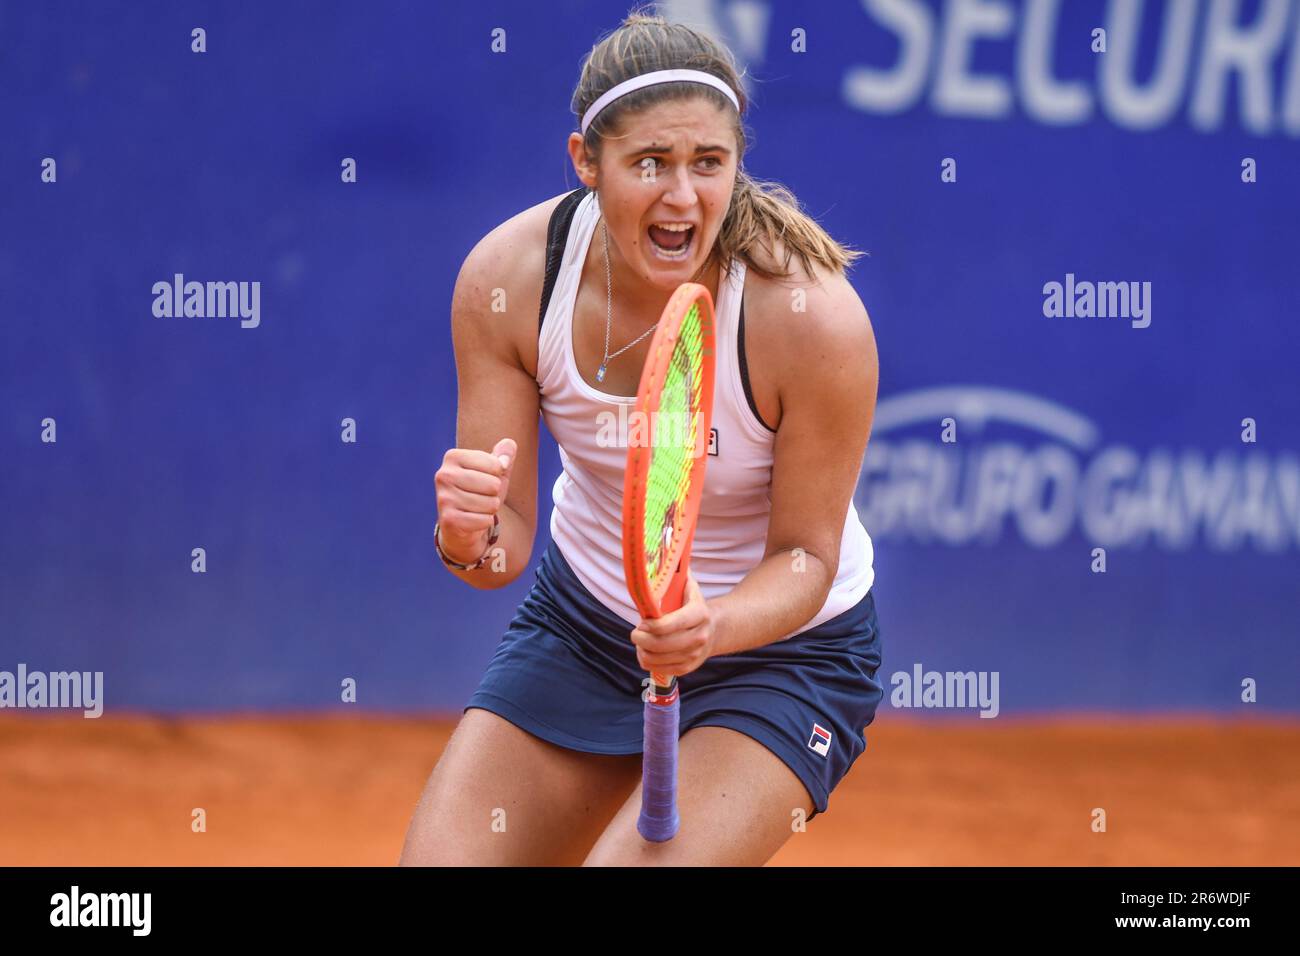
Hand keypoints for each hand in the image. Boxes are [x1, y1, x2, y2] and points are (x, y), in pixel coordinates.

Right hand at [435, 437, 515, 563]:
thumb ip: (504, 455)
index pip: (495, 464)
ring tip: (477, 508)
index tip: (485, 479)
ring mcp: (444, 497)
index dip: (498, 475)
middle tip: (481, 496)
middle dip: (494, 494)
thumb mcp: (494, 471)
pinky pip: (484, 520)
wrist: (461, 524)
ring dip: (490, 509)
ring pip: (490, 504)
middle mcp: (444, 475)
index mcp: (453, 457)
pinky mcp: (448, 519)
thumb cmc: (480, 491)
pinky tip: (473, 520)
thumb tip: (509, 445)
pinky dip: (484, 522)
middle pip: (493, 484)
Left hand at [629, 573, 718, 678]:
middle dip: (641, 639)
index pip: (672, 623)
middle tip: (635, 632)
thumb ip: (675, 573)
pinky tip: (647, 651)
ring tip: (641, 641)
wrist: (714, 629)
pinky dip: (647, 661)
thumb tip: (660, 555)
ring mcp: (694, 654)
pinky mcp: (687, 668)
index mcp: (700, 613)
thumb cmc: (692, 604)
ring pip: (657, 658)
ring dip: (642, 650)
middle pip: (661, 644)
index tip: (641, 622)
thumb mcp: (688, 587)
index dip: (652, 625)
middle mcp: (700, 636)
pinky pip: (659, 669)